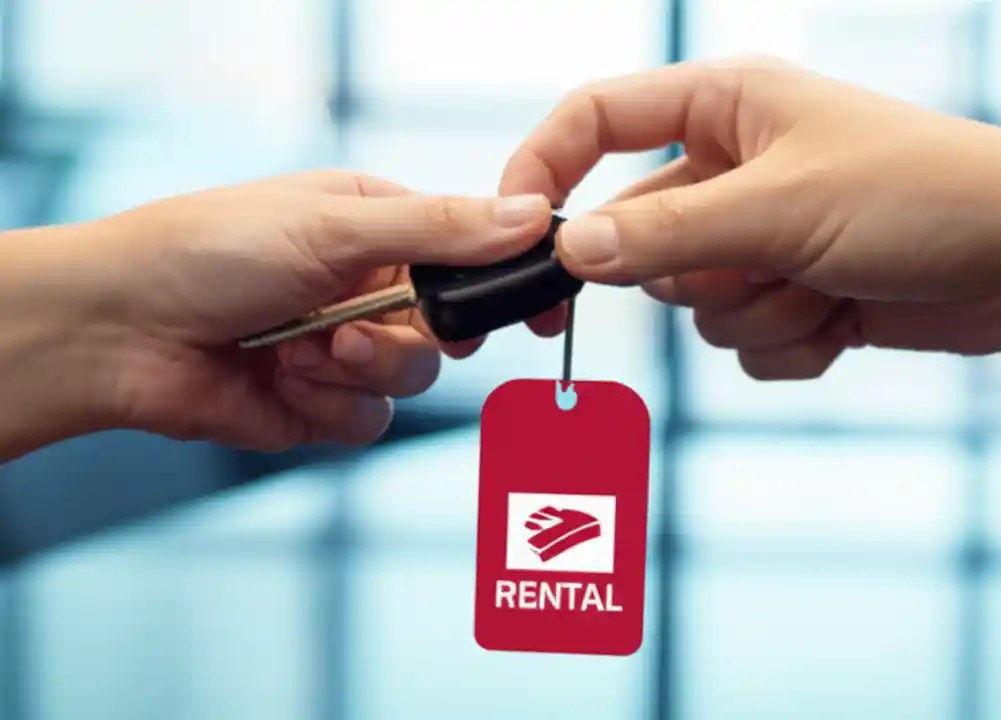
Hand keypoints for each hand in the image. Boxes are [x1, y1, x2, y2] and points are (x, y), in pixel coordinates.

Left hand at [0, 170, 557, 457]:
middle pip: (452, 324)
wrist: (118, 333)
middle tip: (368, 324)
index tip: (538, 305)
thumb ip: (437, 231)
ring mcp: (346, 349)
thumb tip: (533, 216)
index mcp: (377, 226)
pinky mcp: (321, 404)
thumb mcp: (332, 225)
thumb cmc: (207, 252)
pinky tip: (280, 380)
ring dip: (362, 368)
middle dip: (413, 333)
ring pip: (415, 378)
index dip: (503, 278)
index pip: (469, 250)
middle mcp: (369, 287)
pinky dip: (329, 405)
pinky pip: (370, 420)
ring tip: (300, 349)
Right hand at [500, 57, 1000, 379]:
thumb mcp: (782, 208)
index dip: (546, 169)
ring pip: (693, 304)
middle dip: (695, 274)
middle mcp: (737, 167)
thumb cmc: (924, 196)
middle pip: (639, 236)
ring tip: (824, 286)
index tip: (519, 237)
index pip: (597, 119)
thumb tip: (570, 252)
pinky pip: (745, 343)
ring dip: (754, 314)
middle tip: (757, 264)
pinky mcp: (799, 293)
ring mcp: (767, 236)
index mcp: (727, 108)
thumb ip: (666, 233)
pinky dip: (787, 345)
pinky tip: (845, 320)